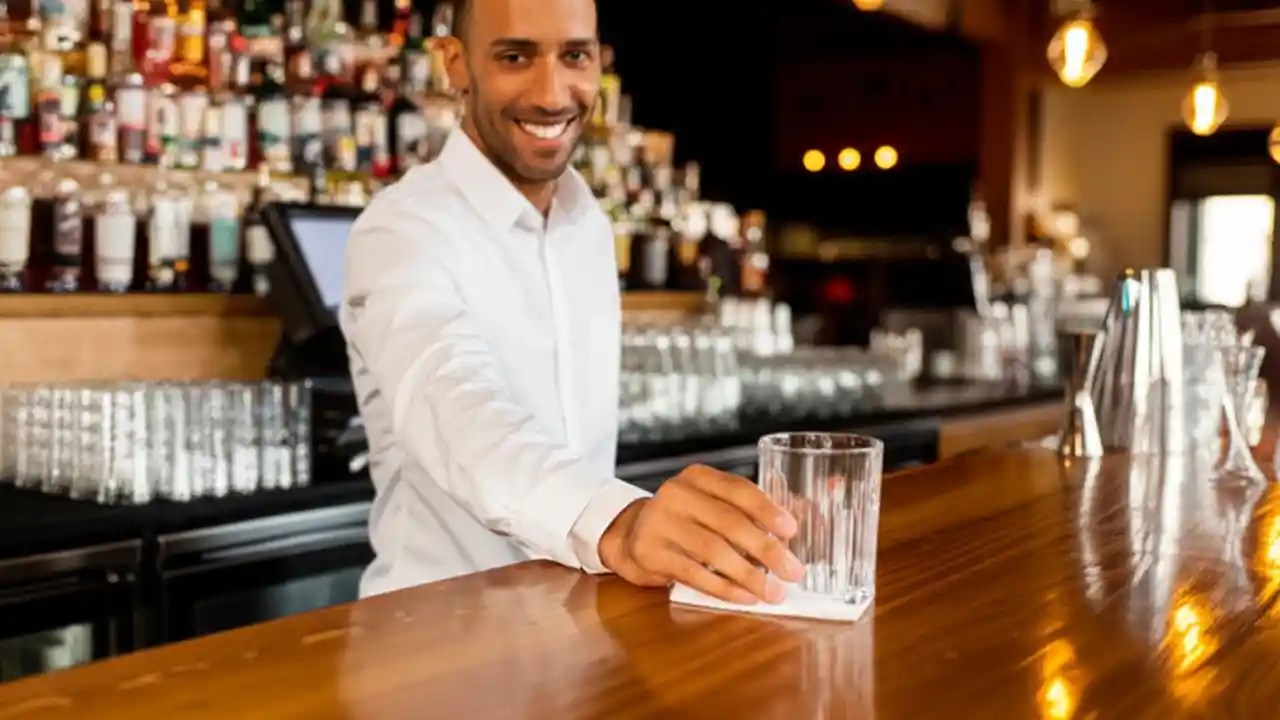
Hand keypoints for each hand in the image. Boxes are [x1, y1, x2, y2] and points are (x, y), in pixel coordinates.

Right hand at [598, 464, 805, 604]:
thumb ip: (751, 511)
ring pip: (713, 550)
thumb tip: (804, 518)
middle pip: (729, 522)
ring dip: (749, 574)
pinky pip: (693, 572)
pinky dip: (723, 588)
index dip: (768, 510)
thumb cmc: (684, 522)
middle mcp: (676, 494)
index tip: (792, 530)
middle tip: (793, 570)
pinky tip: (744, 597)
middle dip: (767, 549)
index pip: (738, 489)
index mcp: (698, 477)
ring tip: (773, 592)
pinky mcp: (649, 552)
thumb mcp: (712, 506)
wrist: (630, 537)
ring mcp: (659, 522)